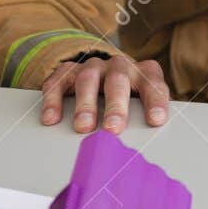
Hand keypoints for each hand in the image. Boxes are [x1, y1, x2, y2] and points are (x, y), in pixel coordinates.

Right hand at [41, 56, 169, 133]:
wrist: (105, 73)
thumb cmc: (129, 97)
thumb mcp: (143, 103)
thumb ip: (144, 117)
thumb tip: (146, 143)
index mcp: (144, 72)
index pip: (153, 84)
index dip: (155, 101)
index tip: (156, 120)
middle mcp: (119, 65)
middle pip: (118, 80)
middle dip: (116, 106)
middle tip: (113, 129)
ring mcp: (93, 67)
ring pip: (88, 79)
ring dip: (86, 104)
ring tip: (84, 127)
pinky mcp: (67, 72)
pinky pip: (58, 82)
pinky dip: (53, 100)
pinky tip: (52, 119)